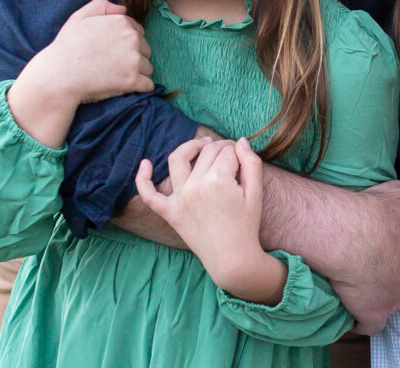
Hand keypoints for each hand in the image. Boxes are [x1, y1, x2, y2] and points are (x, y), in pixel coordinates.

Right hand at [6, 0, 152, 145]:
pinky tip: (128, 88)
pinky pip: (148, 85)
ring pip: (147, 67)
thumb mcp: (79, 17)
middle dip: (134, 57)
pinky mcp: (133, 80)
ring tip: (117, 77)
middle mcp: (132, 38)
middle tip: (113, 65)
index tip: (113, 52)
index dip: (126, 43)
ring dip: (137, 72)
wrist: (59, 75)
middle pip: (145, 49)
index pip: (138, 32)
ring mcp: (134, 59)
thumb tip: (122, 9)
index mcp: (121, 22)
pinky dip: (141, 87)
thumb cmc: (67, 46)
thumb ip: (101, 6)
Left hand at [136, 136, 286, 303]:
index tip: (242, 156)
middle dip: (220, 148)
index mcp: (219, 181)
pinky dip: (143, 178)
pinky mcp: (169, 212)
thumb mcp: (256, 193)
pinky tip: (145, 163)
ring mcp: (179, 199)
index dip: (237, 150)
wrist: (232, 258)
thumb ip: (251, 163)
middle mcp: (195, 186)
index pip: (227, 151)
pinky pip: (149, 194)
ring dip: (189, 147)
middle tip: (230, 154)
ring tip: (201, 145)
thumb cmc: (246, 225)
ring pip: (177, 159)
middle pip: (207, 152)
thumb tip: (241, 141)